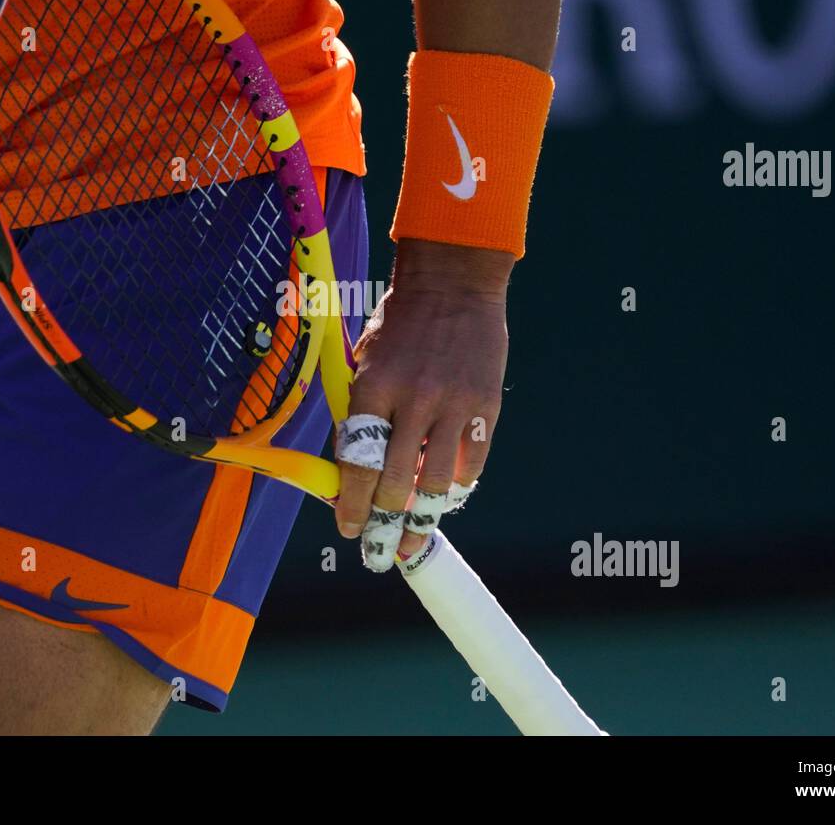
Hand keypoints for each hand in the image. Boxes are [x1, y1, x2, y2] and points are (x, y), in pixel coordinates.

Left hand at [336, 238, 512, 557]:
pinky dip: (455, 486)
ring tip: (412, 540)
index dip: (351, 504)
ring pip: (435, 482)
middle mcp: (413, 400)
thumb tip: (350, 473)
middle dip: (384, 524)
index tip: (349, 529)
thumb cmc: (399, 325)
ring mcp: (453, 405)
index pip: (358, 462)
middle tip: (379, 550)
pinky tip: (443, 497)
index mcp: (373, 387)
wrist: (452, 284)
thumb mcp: (365, 362)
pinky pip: (470, 463)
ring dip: (421, 518)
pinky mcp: (485, 407)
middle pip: (396, 482)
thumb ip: (359, 414)